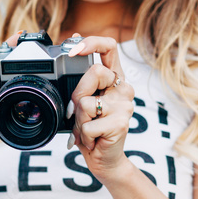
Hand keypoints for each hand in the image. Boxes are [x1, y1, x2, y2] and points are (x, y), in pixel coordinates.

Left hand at [64, 33, 135, 179]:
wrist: (104, 160)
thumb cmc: (92, 128)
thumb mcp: (82, 100)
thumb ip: (80, 76)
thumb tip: (72, 39)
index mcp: (114, 78)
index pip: (110, 47)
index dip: (92, 42)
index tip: (73, 48)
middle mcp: (123, 88)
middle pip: (94, 73)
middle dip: (78, 94)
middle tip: (79, 113)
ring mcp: (124, 105)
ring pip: (86, 102)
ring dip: (78, 121)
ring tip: (88, 130)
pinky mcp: (120, 122)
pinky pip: (88, 124)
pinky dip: (83, 136)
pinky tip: (93, 140)